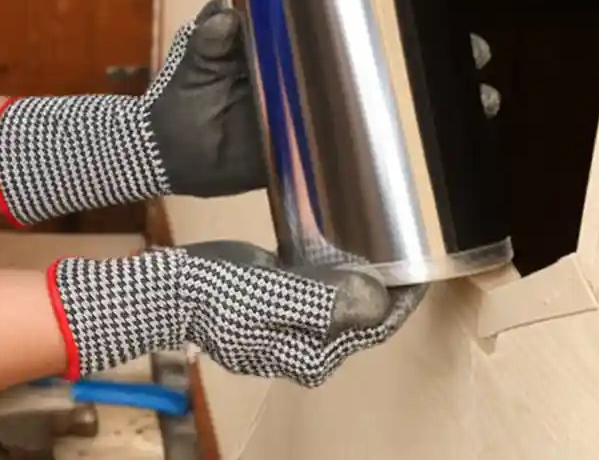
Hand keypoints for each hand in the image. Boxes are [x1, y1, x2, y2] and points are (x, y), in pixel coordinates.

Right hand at [48, 241, 423, 387]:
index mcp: (312, 356)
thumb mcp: (273, 297)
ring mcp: (295, 328)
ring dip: (368, 276)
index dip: (404, 297)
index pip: (375, 328)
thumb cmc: (217, 295)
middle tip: (414, 247)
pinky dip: (341, 271)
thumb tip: (377, 302)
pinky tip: (352, 242)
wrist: (173, 288)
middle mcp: (309, 349)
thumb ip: (325, 302)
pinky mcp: (283, 306)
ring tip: (392, 242)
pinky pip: (325, 290)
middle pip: (365, 316)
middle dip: (390, 286)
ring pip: (348, 301)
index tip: (426, 265)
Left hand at [147, 0, 502, 196]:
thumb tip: (227, 15)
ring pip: (399, 112)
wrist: (166, 156)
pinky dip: (412, 161)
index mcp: (303, 46)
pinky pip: (376, 159)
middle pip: (398, 65)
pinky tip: (450, 167)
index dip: (409, 17)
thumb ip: (210, 39)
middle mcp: (325, 80)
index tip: (445, 12)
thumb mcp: (197, 59)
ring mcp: (329, 121)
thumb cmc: (180, 96)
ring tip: (481, 108)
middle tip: (475, 61)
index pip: (364, 22)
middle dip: (446, 62)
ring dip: (444, 111)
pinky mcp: (325, 162)